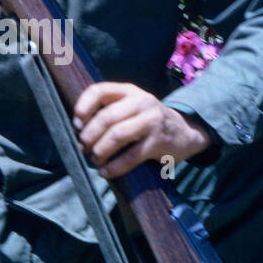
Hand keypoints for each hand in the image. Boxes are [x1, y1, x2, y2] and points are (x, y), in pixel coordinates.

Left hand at [72, 82, 212, 178]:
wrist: (186, 131)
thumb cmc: (149, 121)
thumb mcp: (133, 106)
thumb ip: (111, 109)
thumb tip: (78, 128)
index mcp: (129, 91)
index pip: (99, 90)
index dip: (83, 107)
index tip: (76, 124)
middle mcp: (141, 102)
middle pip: (106, 117)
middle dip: (89, 135)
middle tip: (83, 147)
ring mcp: (152, 121)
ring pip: (117, 135)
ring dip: (100, 150)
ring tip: (94, 159)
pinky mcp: (158, 142)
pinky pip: (131, 156)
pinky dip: (114, 167)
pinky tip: (105, 171)